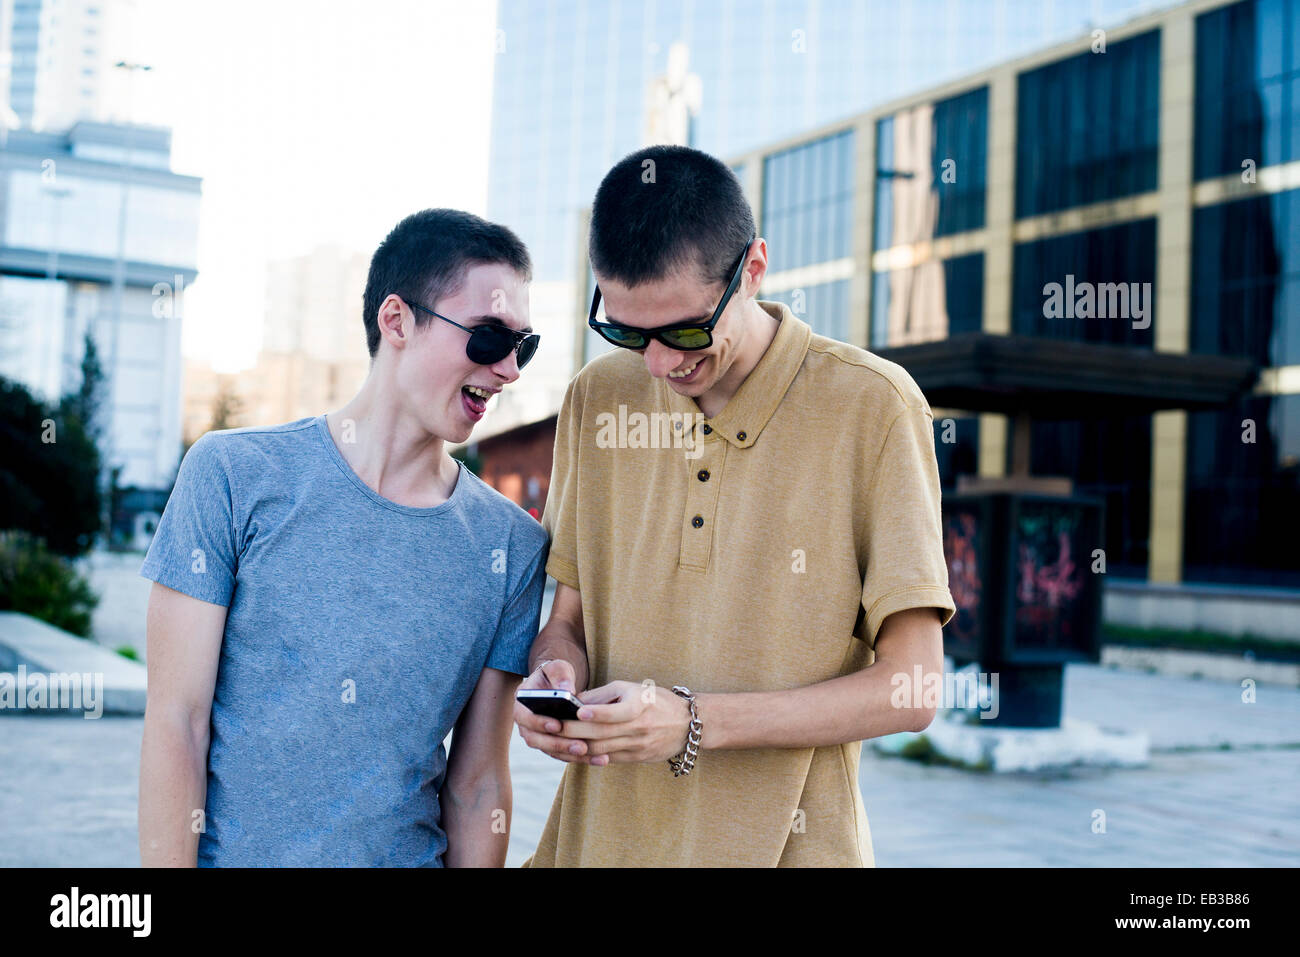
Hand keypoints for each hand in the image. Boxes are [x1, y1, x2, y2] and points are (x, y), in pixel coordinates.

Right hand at [513, 658, 589, 763]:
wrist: (558, 685)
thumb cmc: (557, 675)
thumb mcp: (558, 668)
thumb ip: (560, 675)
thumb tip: (567, 690)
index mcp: (522, 705)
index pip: (525, 718)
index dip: (539, 723)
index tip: (557, 725)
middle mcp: (527, 725)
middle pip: (537, 740)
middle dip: (558, 744)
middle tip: (580, 746)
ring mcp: (539, 737)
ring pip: (551, 751)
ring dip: (571, 754)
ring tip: (591, 753)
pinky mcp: (553, 746)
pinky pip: (564, 755)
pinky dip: (580, 758)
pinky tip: (599, 758)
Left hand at [558, 680, 692, 766]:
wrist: (687, 724)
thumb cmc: (654, 700)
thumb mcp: (632, 688)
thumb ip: (602, 695)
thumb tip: (573, 701)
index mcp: (640, 705)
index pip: (616, 712)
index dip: (597, 712)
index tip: (578, 711)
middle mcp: (639, 727)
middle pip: (602, 733)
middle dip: (574, 732)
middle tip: (552, 728)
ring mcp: (639, 745)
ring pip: (602, 749)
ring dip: (577, 748)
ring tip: (556, 742)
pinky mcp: (638, 758)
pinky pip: (609, 759)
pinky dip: (590, 757)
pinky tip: (573, 752)